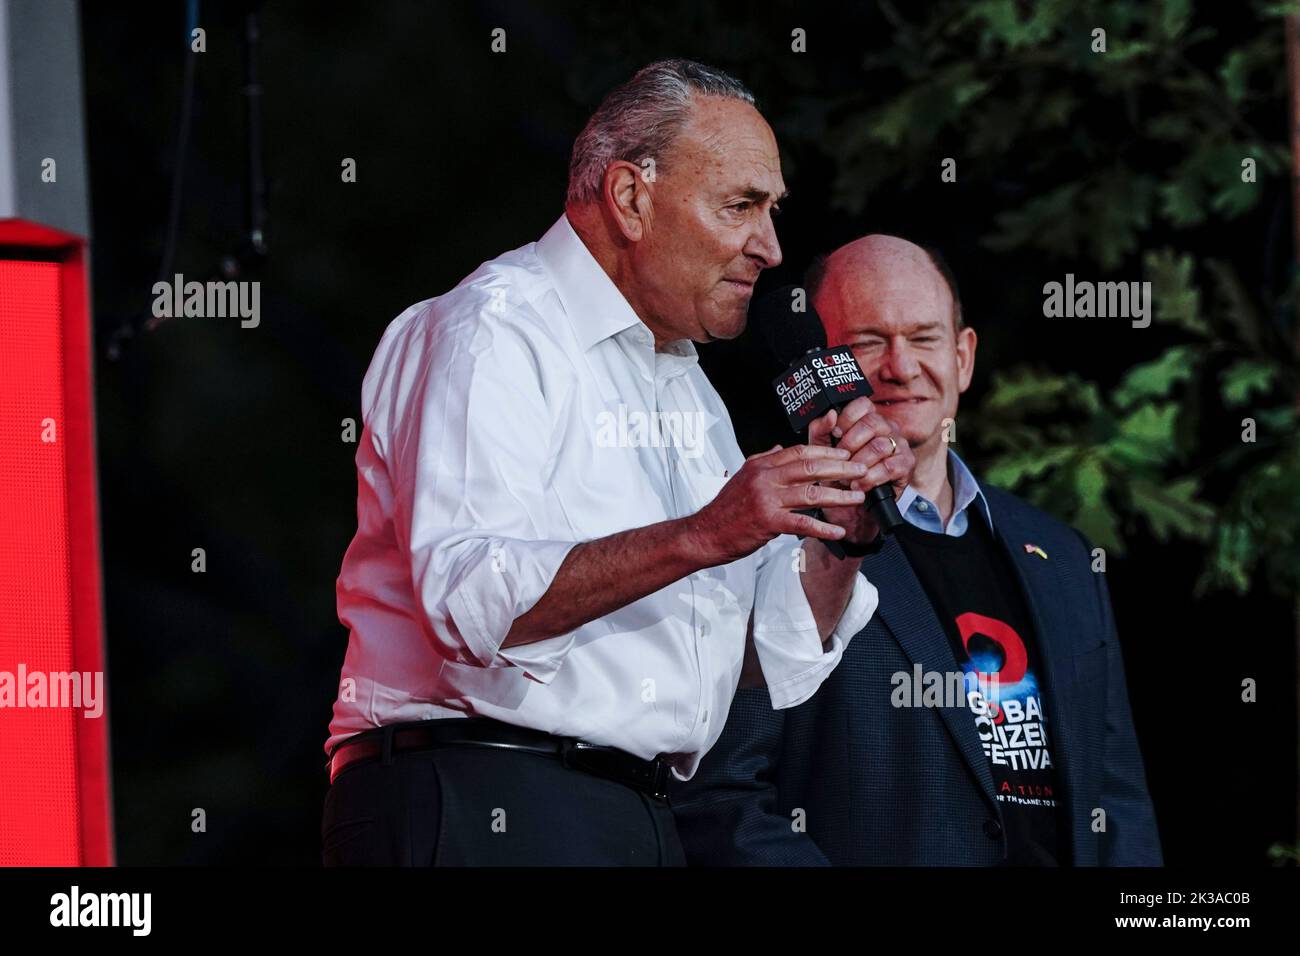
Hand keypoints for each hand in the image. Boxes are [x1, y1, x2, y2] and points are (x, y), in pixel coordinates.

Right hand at [686, 444, 867, 564]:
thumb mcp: (742, 476)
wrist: (704, 534)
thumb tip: (780, 447)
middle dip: (840, 468)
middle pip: (810, 467)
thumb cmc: (725, 510)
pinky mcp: (768, 522)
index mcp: (760, 465)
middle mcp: (764, 478)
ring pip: (811, 494)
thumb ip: (763, 460)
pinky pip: (802, 524)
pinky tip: (837, 532)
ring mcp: (766, 499)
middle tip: (860, 470)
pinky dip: (823, 528)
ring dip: (839, 496)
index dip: (826, 451)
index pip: (799, 451)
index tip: (845, 454)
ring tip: (857, 497)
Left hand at [807, 398, 914, 544]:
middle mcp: (887, 427)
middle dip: (850, 444)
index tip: (835, 434)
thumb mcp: (822, 450)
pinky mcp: (906, 464)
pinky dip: (870, 478)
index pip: (862, 404)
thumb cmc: (838, 473)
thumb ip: (820, 430)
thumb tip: (830, 414)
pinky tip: (859, 485)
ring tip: (847, 478)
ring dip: (858, 464)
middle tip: (840, 460)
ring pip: (878, 446)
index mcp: (868, 418)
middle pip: (871, 423)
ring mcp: (899, 445)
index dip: (846, 418)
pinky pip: (889, 467)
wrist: (851, 507)